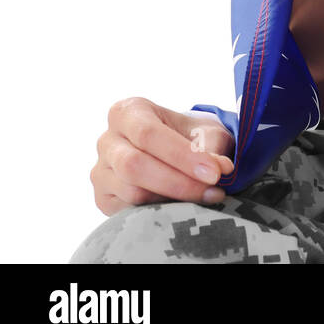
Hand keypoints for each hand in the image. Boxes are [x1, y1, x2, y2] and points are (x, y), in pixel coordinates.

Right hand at [90, 97, 235, 215]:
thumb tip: (222, 168)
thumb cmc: (190, 135)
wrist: (177, 150)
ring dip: (173, 199)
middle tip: (212, 189)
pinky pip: (128, 210)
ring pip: (131, 191)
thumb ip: (213, 146)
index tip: (214, 173)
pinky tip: (184, 205)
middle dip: (178, 181)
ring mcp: (101, 170)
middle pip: (134, 165)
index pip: (149, 134)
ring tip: (206, 197)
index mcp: (128, 112)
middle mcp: (107, 140)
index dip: (182, 155)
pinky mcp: (103, 198)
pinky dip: (160, 210)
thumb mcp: (206, 131)